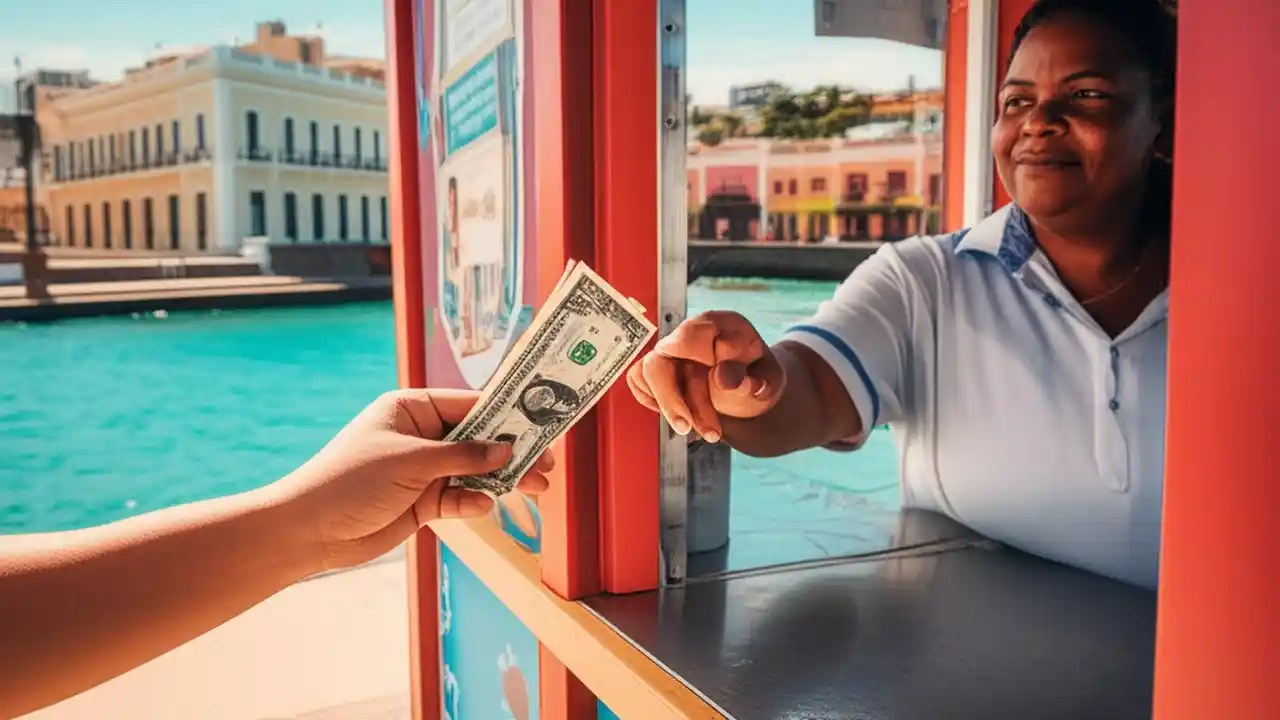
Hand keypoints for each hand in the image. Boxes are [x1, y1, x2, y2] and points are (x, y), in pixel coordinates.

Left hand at [277, 389, 552, 572]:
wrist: (309, 531)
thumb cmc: (349, 481)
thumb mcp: (410, 461)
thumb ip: (462, 455)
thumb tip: (507, 448)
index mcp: (412, 409)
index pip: (469, 404)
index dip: (506, 413)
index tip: (541, 419)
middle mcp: (421, 436)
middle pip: (478, 439)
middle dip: (512, 450)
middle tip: (547, 462)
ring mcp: (423, 470)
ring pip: (474, 470)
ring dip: (502, 478)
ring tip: (536, 486)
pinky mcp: (422, 502)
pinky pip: (459, 497)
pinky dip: (474, 501)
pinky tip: (484, 505)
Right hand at [627, 311, 785, 441]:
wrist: (750, 390)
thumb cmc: (759, 379)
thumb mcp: (770, 381)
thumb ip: (752, 378)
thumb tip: (723, 379)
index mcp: (721, 324)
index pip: (692, 335)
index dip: (710, 364)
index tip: (739, 386)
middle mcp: (690, 332)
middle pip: (662, 359)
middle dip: (676, 400)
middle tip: (704, 433)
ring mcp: (671, 350)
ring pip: (648, 373)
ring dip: (671, 408)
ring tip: (700, 432)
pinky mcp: (657, 367)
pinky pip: (639, 382)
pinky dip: (655, 402)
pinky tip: (682, 415)